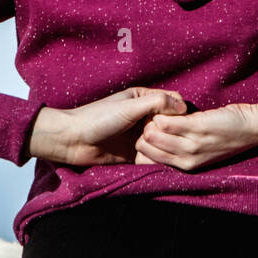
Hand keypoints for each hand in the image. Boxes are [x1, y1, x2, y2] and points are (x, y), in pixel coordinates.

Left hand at [27, 87, 187, 164]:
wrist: (73, 141)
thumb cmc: (99, 118)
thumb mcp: (130, 106)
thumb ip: (157, 103)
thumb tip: (184, 107)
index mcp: (144, 98)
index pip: (173, 102)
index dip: (179, 112)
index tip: (179, 121)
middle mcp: (145, 116)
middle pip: (171, 124)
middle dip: (169, 131)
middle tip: (154, 135)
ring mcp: (141, 135)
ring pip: (164, 141)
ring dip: (161, 146)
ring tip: (144, 146)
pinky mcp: (136, 154)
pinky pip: (154, 157)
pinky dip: (156, 159)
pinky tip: (151, 159)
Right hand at [133, 96, 257, 170]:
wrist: (253, 129)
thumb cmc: (226, 137)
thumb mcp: (201, 151)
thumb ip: (180, 148)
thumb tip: (158, 136)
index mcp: (185, 165)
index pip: (148, 158)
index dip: (143, 141)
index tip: (148, 127)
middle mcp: (186, 159)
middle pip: (146, 146)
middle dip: (144, 129)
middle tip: (152, 115)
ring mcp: (192, 144)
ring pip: (152, 133)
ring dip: (152, 118)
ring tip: (160, 109)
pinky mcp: (198, 128)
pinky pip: (166, 120)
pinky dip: (164, 111)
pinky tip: (172, 105)